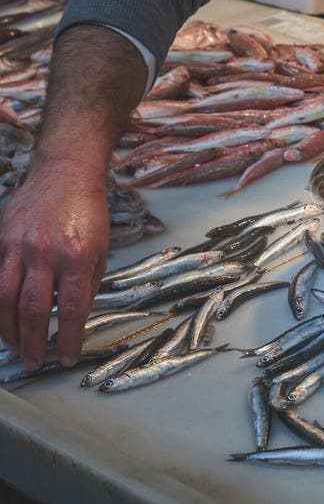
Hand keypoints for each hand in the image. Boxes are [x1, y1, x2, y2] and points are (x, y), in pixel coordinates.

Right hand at [0, 161, 107, 369]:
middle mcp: (45, 254)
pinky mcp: (1, 240)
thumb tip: (75, 316)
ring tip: (15, 347)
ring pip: (4, 299)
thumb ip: (87, 283)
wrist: (65, 174)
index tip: (67, 359)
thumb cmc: (88, 213)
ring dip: (8, 330)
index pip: (72, 310)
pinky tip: (2, 320)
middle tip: (34, 363)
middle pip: (34, 310)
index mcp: (76, 258)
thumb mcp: (100, 250)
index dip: (69, 339)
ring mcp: (18, 247)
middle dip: (33, 342)